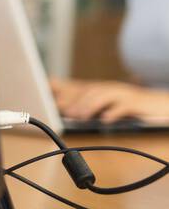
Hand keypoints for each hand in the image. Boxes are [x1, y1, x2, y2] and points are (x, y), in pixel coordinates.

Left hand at [51, 78, 168, 121]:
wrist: (162, 105)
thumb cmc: (134, 108)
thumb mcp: (111, 106)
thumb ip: (93, 108)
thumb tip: (70, 113)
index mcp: (105, 90)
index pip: (82, 88)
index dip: (65, 90)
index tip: (51, 100)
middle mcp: (112, 89)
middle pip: (90, 92)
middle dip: (75, 101)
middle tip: (63, 112)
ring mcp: (125, 95)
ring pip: (104, 96)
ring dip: (90, 106)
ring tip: (79, 116)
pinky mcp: (137, 104)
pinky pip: (123, 106)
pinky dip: (113, 113)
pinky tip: (105, 120)